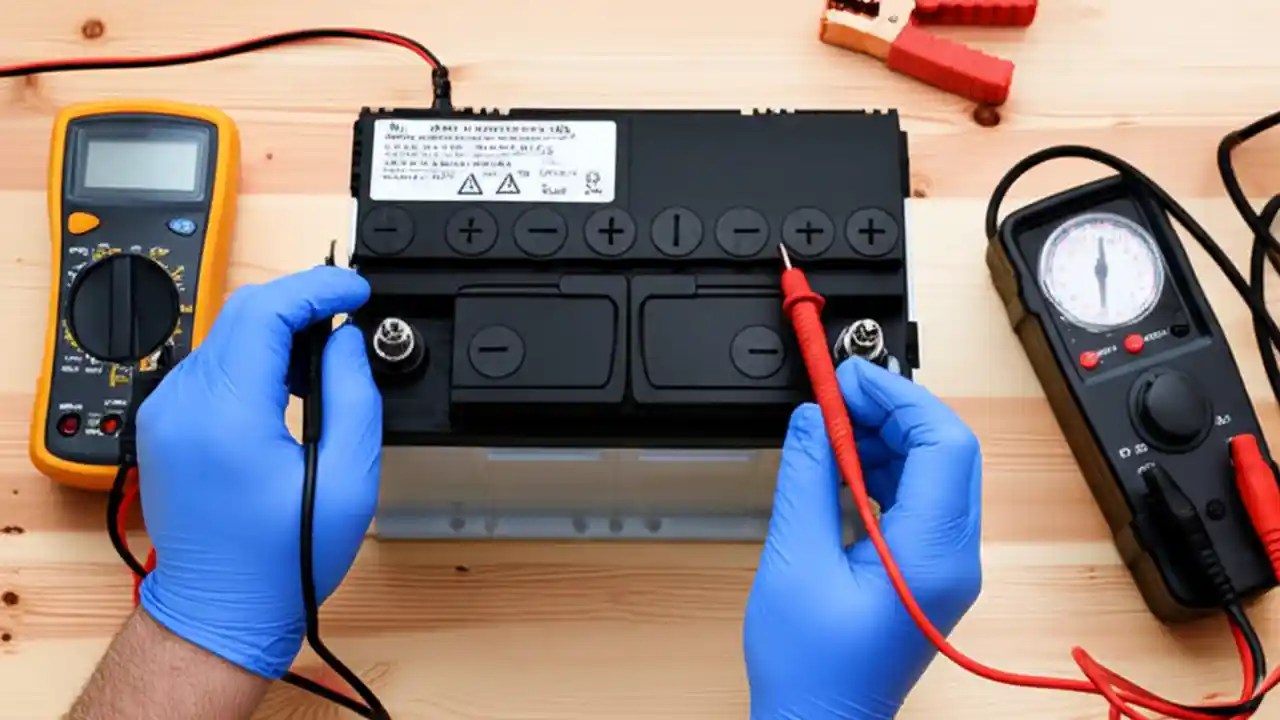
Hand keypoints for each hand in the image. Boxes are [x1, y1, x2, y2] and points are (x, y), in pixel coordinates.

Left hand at [137, 266, 380, 678]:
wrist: (221, 608)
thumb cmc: (281, 559)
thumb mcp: (347, 479)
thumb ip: (353, 396)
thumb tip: (345, 341)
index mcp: (226, 416)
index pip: (265, 312)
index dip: (317, 287)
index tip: (355, 287)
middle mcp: (182, 405)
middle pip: (242, 314)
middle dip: (301, 301)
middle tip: (349, 311)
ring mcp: (165, 414)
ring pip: (225, 335)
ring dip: (277, 331)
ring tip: (324, 357)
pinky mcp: (164, 424)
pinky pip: (210, 365)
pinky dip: (253, 357)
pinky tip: (286, 383)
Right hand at [744, 358, 982, 718]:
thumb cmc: (811, 666)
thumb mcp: (795, 560)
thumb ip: (807, 478)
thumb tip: (812, 419)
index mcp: (933, 555)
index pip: (944, 444)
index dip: (899, 398)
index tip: (849, 379)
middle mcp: (954, 557)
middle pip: (947, 450)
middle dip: (894, 410)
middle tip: (837, 395)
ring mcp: (946, 564)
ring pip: (936, 470)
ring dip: (888, 437)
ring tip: (832, 426)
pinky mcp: (928, 568)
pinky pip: (921, 497)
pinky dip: (886, 468)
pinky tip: (843, 463)